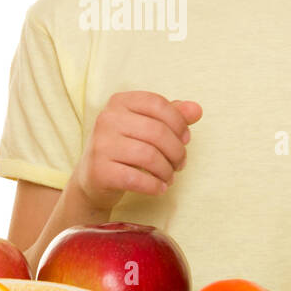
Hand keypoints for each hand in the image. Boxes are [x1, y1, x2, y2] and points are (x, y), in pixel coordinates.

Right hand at [72, 91, 202, 211]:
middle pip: (156, 131)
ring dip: (167, 170)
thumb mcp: (146, 126)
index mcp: (119, 102)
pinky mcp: (99, 171)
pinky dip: (154, 186)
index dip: (178, 122)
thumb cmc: (126, 148)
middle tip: (180, 164)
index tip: (185, 139)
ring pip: (149, 156)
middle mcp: (106, 119)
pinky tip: (159, 188)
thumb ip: (172, 115)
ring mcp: (100, 145)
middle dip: (176, 151)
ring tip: (169, 177)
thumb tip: (196, 110)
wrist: (94, 179)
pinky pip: (136, 179)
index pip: (157, 103)